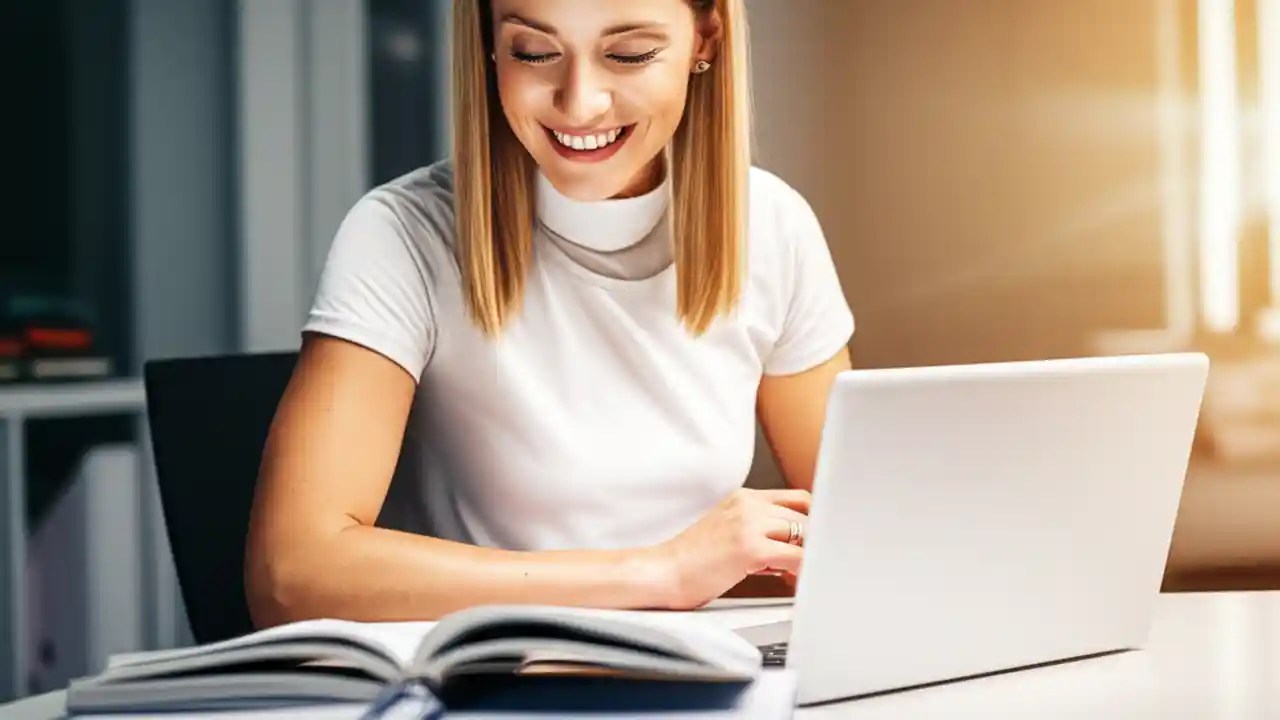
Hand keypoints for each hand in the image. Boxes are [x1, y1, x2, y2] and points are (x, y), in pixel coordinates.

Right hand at [651, 489, 809, 609]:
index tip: (817, 541)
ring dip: (810, 556)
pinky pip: (796, 557)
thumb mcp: (726, 532)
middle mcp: (748, 504)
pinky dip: (803, 571)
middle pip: (805, 516)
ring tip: (802, 576)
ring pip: (805, 533)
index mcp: (743, 498)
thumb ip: (759, 532)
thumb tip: (792, 550)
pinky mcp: (750, 548)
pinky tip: (795, 582)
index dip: (813, 521)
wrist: (661, 573)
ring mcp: (749, 523)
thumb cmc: (690, 561)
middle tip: (810, 565)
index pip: (797, 498)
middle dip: (813, 542)